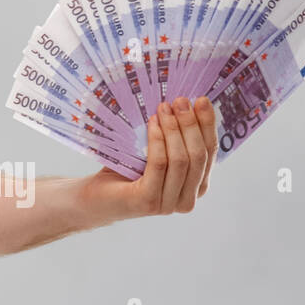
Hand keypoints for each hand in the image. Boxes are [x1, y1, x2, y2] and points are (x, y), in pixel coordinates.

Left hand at [82, 96, 216, 221]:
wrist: (94, 198)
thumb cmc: (124, 171)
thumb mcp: (152, 153)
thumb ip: (171, 139)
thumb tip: (181, 103)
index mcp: (196, 187)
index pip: (209, 153)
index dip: (207, 126)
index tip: (202, 100)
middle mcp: (187, 200)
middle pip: (198, 156)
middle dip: (191, 124)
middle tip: (181, 100)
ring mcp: (169, 204)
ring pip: (181, 160)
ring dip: (173, 129)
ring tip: (164, 107)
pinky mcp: (149, 201)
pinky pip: (160, 164)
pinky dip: (158, 140)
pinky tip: (153, 122)